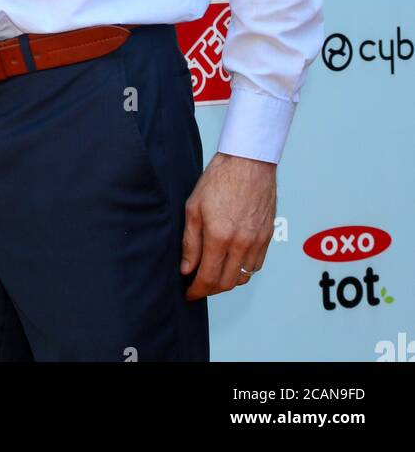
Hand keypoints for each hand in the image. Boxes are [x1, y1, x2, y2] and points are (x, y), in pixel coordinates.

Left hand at [180, 152, 276, 298]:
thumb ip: (190, 242)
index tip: (189, 293)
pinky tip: (232, 261)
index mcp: (219, 237)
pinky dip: (243, 270)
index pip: (207, 278)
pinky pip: (256, 265)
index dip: (196, 291)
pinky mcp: (267, 236)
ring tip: (214, 273)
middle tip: (199, 285)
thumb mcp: (194, 208)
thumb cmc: (220, 179)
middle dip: (210, 290)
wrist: (248, 161)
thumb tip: (187, 268)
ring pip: (243, 278)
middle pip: (226, 283)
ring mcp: (257, 241)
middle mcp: (241, 244)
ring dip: (228, 281)